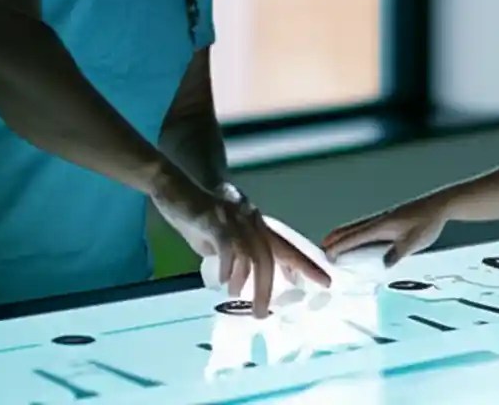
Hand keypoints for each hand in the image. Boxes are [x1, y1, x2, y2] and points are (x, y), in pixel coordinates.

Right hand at [150, 168, 329, 318]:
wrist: (172, 184)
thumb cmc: (195, 213)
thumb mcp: (217, 238)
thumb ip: (232, 254)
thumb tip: (236, 278)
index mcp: (255, 224)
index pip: (285, 246)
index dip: (305, 264)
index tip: (325, 281)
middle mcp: (250, 219)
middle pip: (272, 255)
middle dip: (273, 287)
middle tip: (265, 313)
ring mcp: (234, 218)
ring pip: (255, 254)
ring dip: (254, 284)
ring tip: (248, 306)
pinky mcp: (215, 219)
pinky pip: (230, 246)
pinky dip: (230, 268)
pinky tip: (224, 283)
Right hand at [321, 194, 449, 266]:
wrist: (438, 206)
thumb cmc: (427, 223)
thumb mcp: (414, 242)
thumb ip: (397, 253)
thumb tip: (383, 264)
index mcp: (381, 226)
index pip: (355, 238)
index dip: (339, 247)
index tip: (326, 255)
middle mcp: (378, 222)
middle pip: (350, 231)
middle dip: (334, 240)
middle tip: (318, 250)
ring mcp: (383, 220)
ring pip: (356, 228)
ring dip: (342, 236)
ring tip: (330, 244)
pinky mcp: (389, 220)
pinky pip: (365, 228)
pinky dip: (354, 234)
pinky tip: (356, 240)